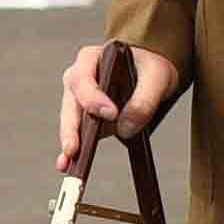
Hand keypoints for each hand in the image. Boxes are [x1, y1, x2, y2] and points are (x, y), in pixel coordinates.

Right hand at [59, 41, 175, 159]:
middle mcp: (80, 78)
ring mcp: (80, 99)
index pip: (84, 78)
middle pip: (71, 103)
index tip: (110, 114)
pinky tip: (68, 164)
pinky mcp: (85, 118)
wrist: (149, 72)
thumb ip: (144, 100)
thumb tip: (126, 128)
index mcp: (92, 59)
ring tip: (67, 163)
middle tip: (75, 147)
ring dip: (69, 142)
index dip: (93, 97)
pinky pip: (75, 133)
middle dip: (71, 127)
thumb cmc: (148, 67)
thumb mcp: (156, 77)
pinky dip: (72, 150)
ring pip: (70, 121)